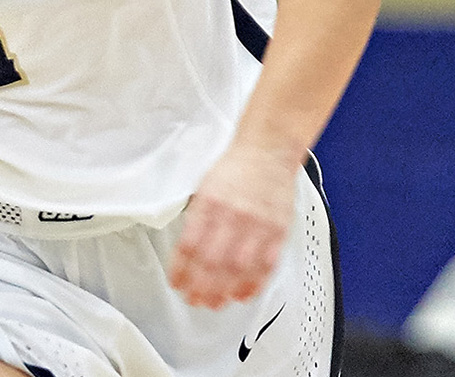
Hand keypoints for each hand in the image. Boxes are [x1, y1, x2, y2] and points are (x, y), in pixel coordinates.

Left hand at [167, 143, 297, 308]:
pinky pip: (265, 265)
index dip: (181, 270)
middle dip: (200, 287)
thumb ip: (197, 217)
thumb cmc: (237, 168)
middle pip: (212, 261)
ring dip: (224, 290)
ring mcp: (257, 225)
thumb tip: (185, 250)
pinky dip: (253, 284)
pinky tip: (242, 294)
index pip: (189, 244)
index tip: (177, 283)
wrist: (268, 151)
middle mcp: (233, 215)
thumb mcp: (204, 187)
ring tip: (214, 302)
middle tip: (194, 300)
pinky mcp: (278, 231)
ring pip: (238, 268)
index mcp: (209, 203)